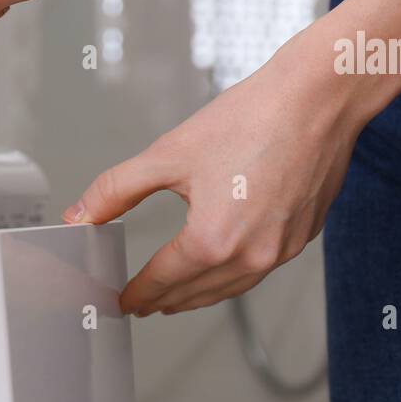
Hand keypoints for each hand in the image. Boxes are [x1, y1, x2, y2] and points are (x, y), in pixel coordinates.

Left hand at [64, 0, 400, 316]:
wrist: (319, 97)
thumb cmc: (251, 119)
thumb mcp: (168, 154)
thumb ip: (116, 190)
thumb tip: (81, 216)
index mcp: (213, 241)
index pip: (162, 282)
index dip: (136, 294)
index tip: (121, 301)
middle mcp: (252, 256)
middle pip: (195, 293)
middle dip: (164, 301)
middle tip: (142, 304)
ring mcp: (282, 250)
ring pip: (230, 288)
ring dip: (198, 296)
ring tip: (174, 298)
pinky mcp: (303, 237)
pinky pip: (259, 271)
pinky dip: (232, 278)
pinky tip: (220, 268)